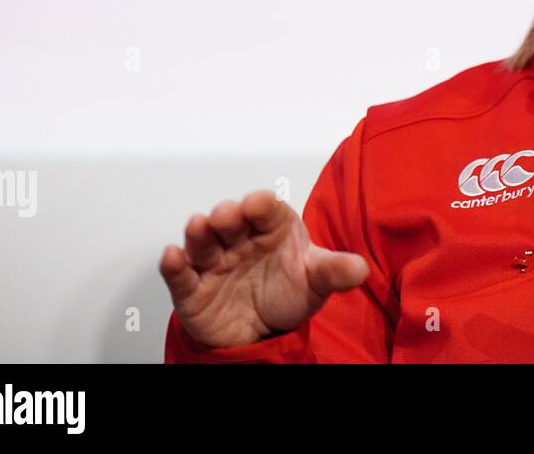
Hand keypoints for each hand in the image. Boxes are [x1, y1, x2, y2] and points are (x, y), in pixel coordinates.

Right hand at [158, 189, 368, 347]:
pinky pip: (180, 275)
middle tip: (229, 215)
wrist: (263, 331)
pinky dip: (173, 266)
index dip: (261, 205)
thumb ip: (335, 272)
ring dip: (199, 233)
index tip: (259, 203)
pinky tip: (172, 256)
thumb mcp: (316, 281)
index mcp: (272, 228)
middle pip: (230, 220)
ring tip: (199, 226)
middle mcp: (240, 239)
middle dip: (227, 215)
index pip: (266, 209)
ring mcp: (214, 262)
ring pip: (202, 242)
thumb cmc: (288, 291)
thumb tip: (361, 269)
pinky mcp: (193, 289)